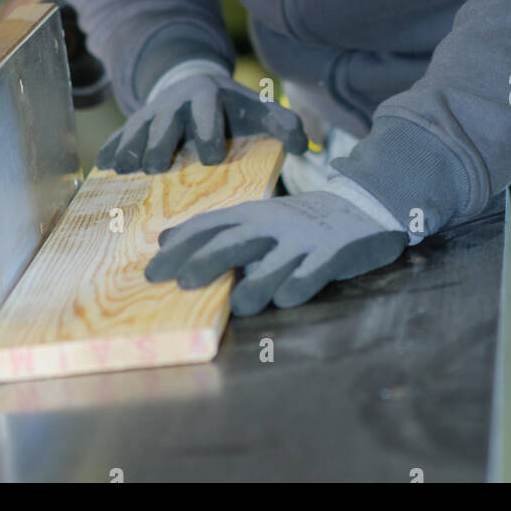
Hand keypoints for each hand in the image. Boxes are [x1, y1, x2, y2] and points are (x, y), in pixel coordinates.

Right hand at [96, 72, 308, 173]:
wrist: (195, 85)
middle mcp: (175, 102)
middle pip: (165, 120)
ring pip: (138, 128)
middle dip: (161, 141)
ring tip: (124, 169)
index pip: (207, 111)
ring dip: (131, 147)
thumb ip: (285, 125)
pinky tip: (103, 167)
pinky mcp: (135, 124)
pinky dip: (111, 148)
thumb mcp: (260, 110)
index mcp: (208, 96)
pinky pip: (120, 135)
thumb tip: (304, 147)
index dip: (209, 131)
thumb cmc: (234, 109)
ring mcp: (151, 112)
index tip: (211, 157)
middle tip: (157, 166)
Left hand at [144, 190, 406, 313]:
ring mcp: (304, 240)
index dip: (182, 246)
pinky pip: (318, 268)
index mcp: (251, 216)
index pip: (210, 227)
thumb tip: (165, 240)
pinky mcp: (335, 253)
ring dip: (259, 279)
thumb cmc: (295, 224)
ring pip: (277, 259)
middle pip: (236, 241)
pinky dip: (303, 281)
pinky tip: (289, 297)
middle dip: (207, 259)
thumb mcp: (255, 220)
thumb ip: (215, 231)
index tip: (151, 270)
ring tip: (239, 303)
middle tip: (181, 281)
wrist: (359, 208)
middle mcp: (273, 226)